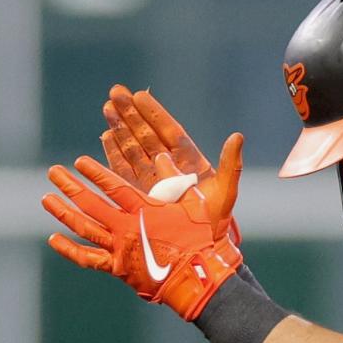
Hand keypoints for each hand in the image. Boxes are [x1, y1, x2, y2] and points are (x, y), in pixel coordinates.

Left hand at [41, 140, 243, 320]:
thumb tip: (220, 140)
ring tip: (46, 197)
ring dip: (63, 212)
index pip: (114, 186)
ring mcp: (119, 249)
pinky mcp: (117, 268)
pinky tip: (53, 238)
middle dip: (70, 185)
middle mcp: (127, 228)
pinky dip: (69, 249)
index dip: (95, 172)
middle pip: (91, 204)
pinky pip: (87, 258)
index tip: (79, 161)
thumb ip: (218, 167)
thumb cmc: (209, 240)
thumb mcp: (218, 200)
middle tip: (52, 172)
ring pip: (84, 228)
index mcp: (146, 210)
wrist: (202, 278)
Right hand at [101, 85, 242, 247]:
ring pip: (133, 148)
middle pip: (147, 135)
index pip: (169, 132)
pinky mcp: (138, 194)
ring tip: (106, 107)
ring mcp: (151, 180)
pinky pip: (124, 170)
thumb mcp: (226, 190)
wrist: (201, 250)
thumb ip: (231, 163)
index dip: (154, 113)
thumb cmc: (216, 222)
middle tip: (114, 92)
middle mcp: (168, 168)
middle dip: (130, 114)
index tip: (139, 95)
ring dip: (119, 128)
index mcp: (188, 162)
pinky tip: (104, 136)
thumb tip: (238, 136)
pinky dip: (113, 153)